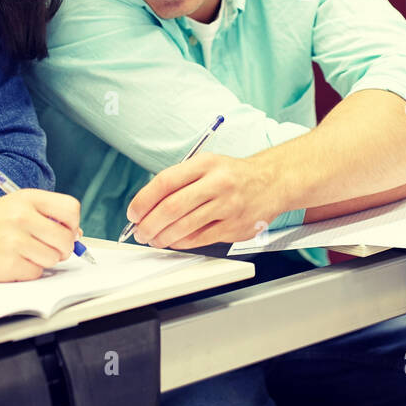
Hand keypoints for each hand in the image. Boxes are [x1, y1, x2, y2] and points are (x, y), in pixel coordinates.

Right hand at [0, 190, 81, 281]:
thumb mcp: (13, 206)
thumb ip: (44, 215)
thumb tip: (77, 233)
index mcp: (26, 198)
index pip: (70, 209)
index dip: (73, 224)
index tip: (67, 231)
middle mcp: (22, 217)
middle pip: (66, 239)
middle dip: (62, 248)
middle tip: (47, 248)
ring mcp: (15, 241)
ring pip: (53, 258)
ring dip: (43, 261)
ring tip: (23, 253)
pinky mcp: (8, 264)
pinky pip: (36, 273)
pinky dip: (28, 272)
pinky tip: (12, 263)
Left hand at [127, 152, 281, 248]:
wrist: (272, 182)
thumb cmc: (233, 175)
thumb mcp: (208, 164)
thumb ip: (180, 180)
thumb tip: (148, 205)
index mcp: (206, 163)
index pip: (165, 182)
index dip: (143, 200)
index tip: (133, 212)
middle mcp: (217, 183)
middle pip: (171, 207)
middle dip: (149, 224)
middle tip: (139, 231)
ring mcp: (227, 206)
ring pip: (184, 227)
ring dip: (162, 237)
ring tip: (153, 238)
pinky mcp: (234, 226)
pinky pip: (199, 239)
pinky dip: (181, 242)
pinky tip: (174, 241)